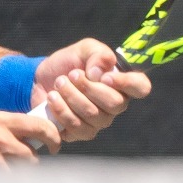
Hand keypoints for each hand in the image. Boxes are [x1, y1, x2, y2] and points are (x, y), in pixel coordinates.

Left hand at [32, 39, 152, 141]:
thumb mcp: (84, 49)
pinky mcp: (81, 133)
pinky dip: (61, 110)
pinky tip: (53, 98)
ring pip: (93, 115)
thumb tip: (99, 74)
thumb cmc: (69, 63)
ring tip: (58, 84)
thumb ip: (98, 55)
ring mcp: (99, 121)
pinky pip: (77, 128)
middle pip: (114, 104)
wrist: (41, 79)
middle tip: (71, 75)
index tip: (105, 77)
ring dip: (71, 96)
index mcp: (122, 83)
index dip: (127, 83)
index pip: (141, 87)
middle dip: (88, 87)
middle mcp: (115, 105)